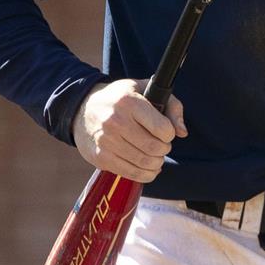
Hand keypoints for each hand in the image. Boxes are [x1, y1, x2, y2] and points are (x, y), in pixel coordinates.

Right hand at [72, 79, 187, 182]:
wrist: (82, 110)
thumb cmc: (121, 99)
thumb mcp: (146, 89)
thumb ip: (172, 107)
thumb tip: (182, 132)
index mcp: (129, 102)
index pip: (162, 128)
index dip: (170, 133)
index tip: (165, 131)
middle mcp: (115, 122)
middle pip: (154, 148)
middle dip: (164, 149)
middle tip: (162, 145)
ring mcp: (106, 142)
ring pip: (144, 163)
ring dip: (157, 163)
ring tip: (155, 156)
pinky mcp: (101, 158)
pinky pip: (131, 174)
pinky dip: (146, 174)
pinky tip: (148, 167)